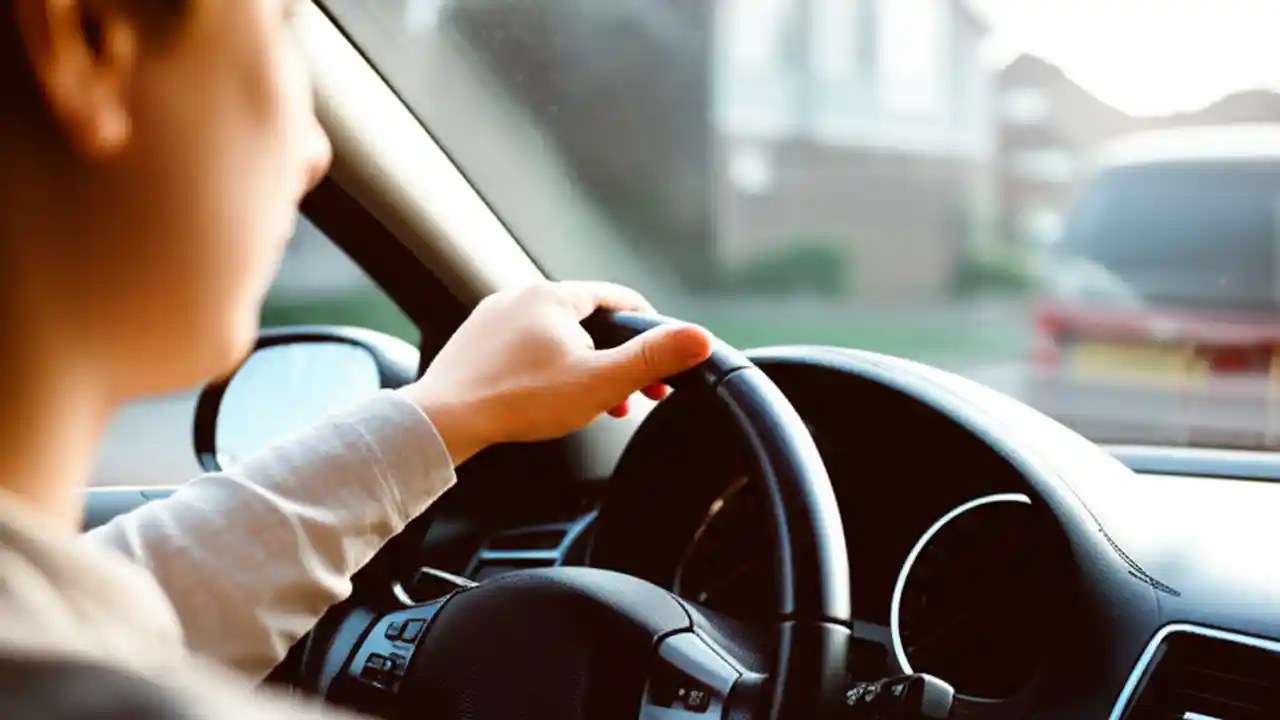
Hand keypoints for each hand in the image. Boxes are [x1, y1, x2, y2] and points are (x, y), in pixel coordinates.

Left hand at [400, 281, 712, 464]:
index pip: (620, 299)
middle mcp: (521, 296)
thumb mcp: (600, 382)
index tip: (662, 360)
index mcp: (554, 296)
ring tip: (595, 402)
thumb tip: (699, 338)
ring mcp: (493, 318)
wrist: (445, 421)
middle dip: (616, 357)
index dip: (650, 329)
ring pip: (555, 336)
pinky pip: (524, 348)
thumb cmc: (519, 401)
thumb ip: (652, 358)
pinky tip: (550, 398)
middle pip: (588, 321)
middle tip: (633, 393)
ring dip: (583, 366)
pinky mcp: (474, 343)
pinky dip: (547, 368)